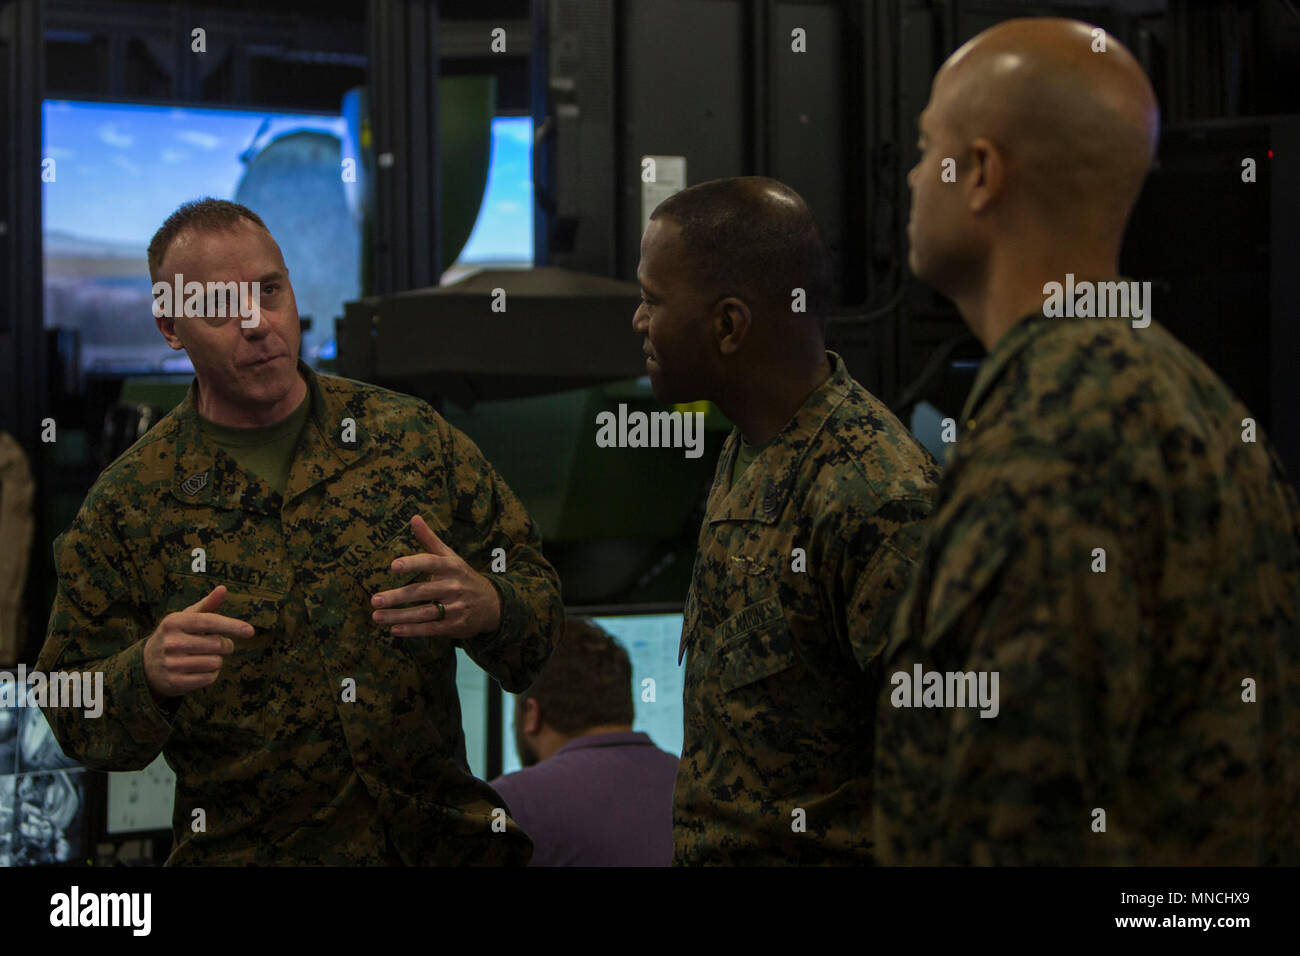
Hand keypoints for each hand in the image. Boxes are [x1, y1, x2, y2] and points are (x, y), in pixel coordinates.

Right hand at [143, 585, 252, 699]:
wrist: (146, 664)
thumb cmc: (175, 635)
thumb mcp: (186, 618)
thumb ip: (207, 604)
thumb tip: (223, 589)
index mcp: (174, 622)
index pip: (210, 622)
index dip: (232, 626)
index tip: (250, 631)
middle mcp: (171, 642)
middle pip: (218, 645)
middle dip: (224, 645)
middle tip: (215, 645)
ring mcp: (172, 664)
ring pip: (216, 663)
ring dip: (217, 661)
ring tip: (203, 658)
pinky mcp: (175, 682)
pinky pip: (209, 678)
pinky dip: (211, 675)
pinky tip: (199, 670)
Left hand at [370, 514, 502, 638]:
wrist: (493, 604)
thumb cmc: (463, 576)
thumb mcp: (450, 557)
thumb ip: (430, 539)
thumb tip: (414, 517)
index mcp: (451, 566)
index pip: (430, 563)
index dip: (413, 564)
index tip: (394, 566)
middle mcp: (454, 586)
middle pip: (422, 592)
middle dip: (397, 596)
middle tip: (375, 600)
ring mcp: (456, 607)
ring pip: (424, 612)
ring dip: (399, 616)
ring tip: (377, 616)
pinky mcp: (455, 625)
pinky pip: (431, 628)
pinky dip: (413, 631)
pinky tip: (394, 630)